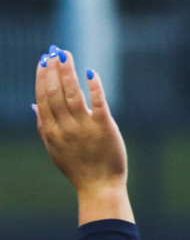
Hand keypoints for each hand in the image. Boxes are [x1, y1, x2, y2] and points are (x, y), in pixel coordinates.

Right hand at [33, 48, 132, 223]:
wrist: (99, 186)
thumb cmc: (77, 168)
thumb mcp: (54, 148)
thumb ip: (43, 126)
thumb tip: (33, 105)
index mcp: (50, 131)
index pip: (43, 98)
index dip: (41, 77)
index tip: (43, 61)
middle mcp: (65, 127)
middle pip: (55, 93)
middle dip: (53, 70)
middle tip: (54, 52)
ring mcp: (84, 127)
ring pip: (73, 94)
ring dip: (68, 72)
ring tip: (66, 55)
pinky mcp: (105, 127)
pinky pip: (98, 102)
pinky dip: (93, 86)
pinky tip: (90, 72)